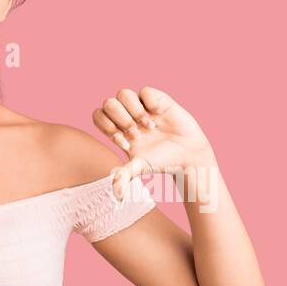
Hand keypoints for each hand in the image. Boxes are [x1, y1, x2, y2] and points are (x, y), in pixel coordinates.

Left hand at [92, 86, 215, 198]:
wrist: (188, 156)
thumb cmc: (163, 161)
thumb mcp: (141, 167)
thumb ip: (125, 176)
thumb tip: (116, 194)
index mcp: (118, 128)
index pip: (98, 116)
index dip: (107, 127)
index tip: (125, 143)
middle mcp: (128, 115)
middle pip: (108, 103)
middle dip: (120, 119)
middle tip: (136, 134)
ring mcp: (143, 106)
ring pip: (123, 93)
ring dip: (134, 111)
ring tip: (149, 126)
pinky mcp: (159, 99)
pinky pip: (145, 90)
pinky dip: (150, 103)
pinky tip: (159, 115)